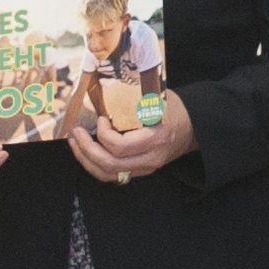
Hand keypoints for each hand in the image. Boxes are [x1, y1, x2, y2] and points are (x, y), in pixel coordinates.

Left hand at [66, 90, 196, 183]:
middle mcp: (150, 158)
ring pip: (109, 175)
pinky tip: (86, 153)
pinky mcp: (140, 171)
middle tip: (77, 133)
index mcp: (156, 139)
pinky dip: (95, 166)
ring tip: (75, 143)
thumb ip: (133, 102)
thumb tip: (102, 92)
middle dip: (86, 149)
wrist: (193, 128)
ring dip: (86, 160)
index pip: (120, 147)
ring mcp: (145, 168)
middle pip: (110, 164)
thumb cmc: (173, 110)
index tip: (100, 120)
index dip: (103, 135)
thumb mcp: (157, 100)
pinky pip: (113, 176)